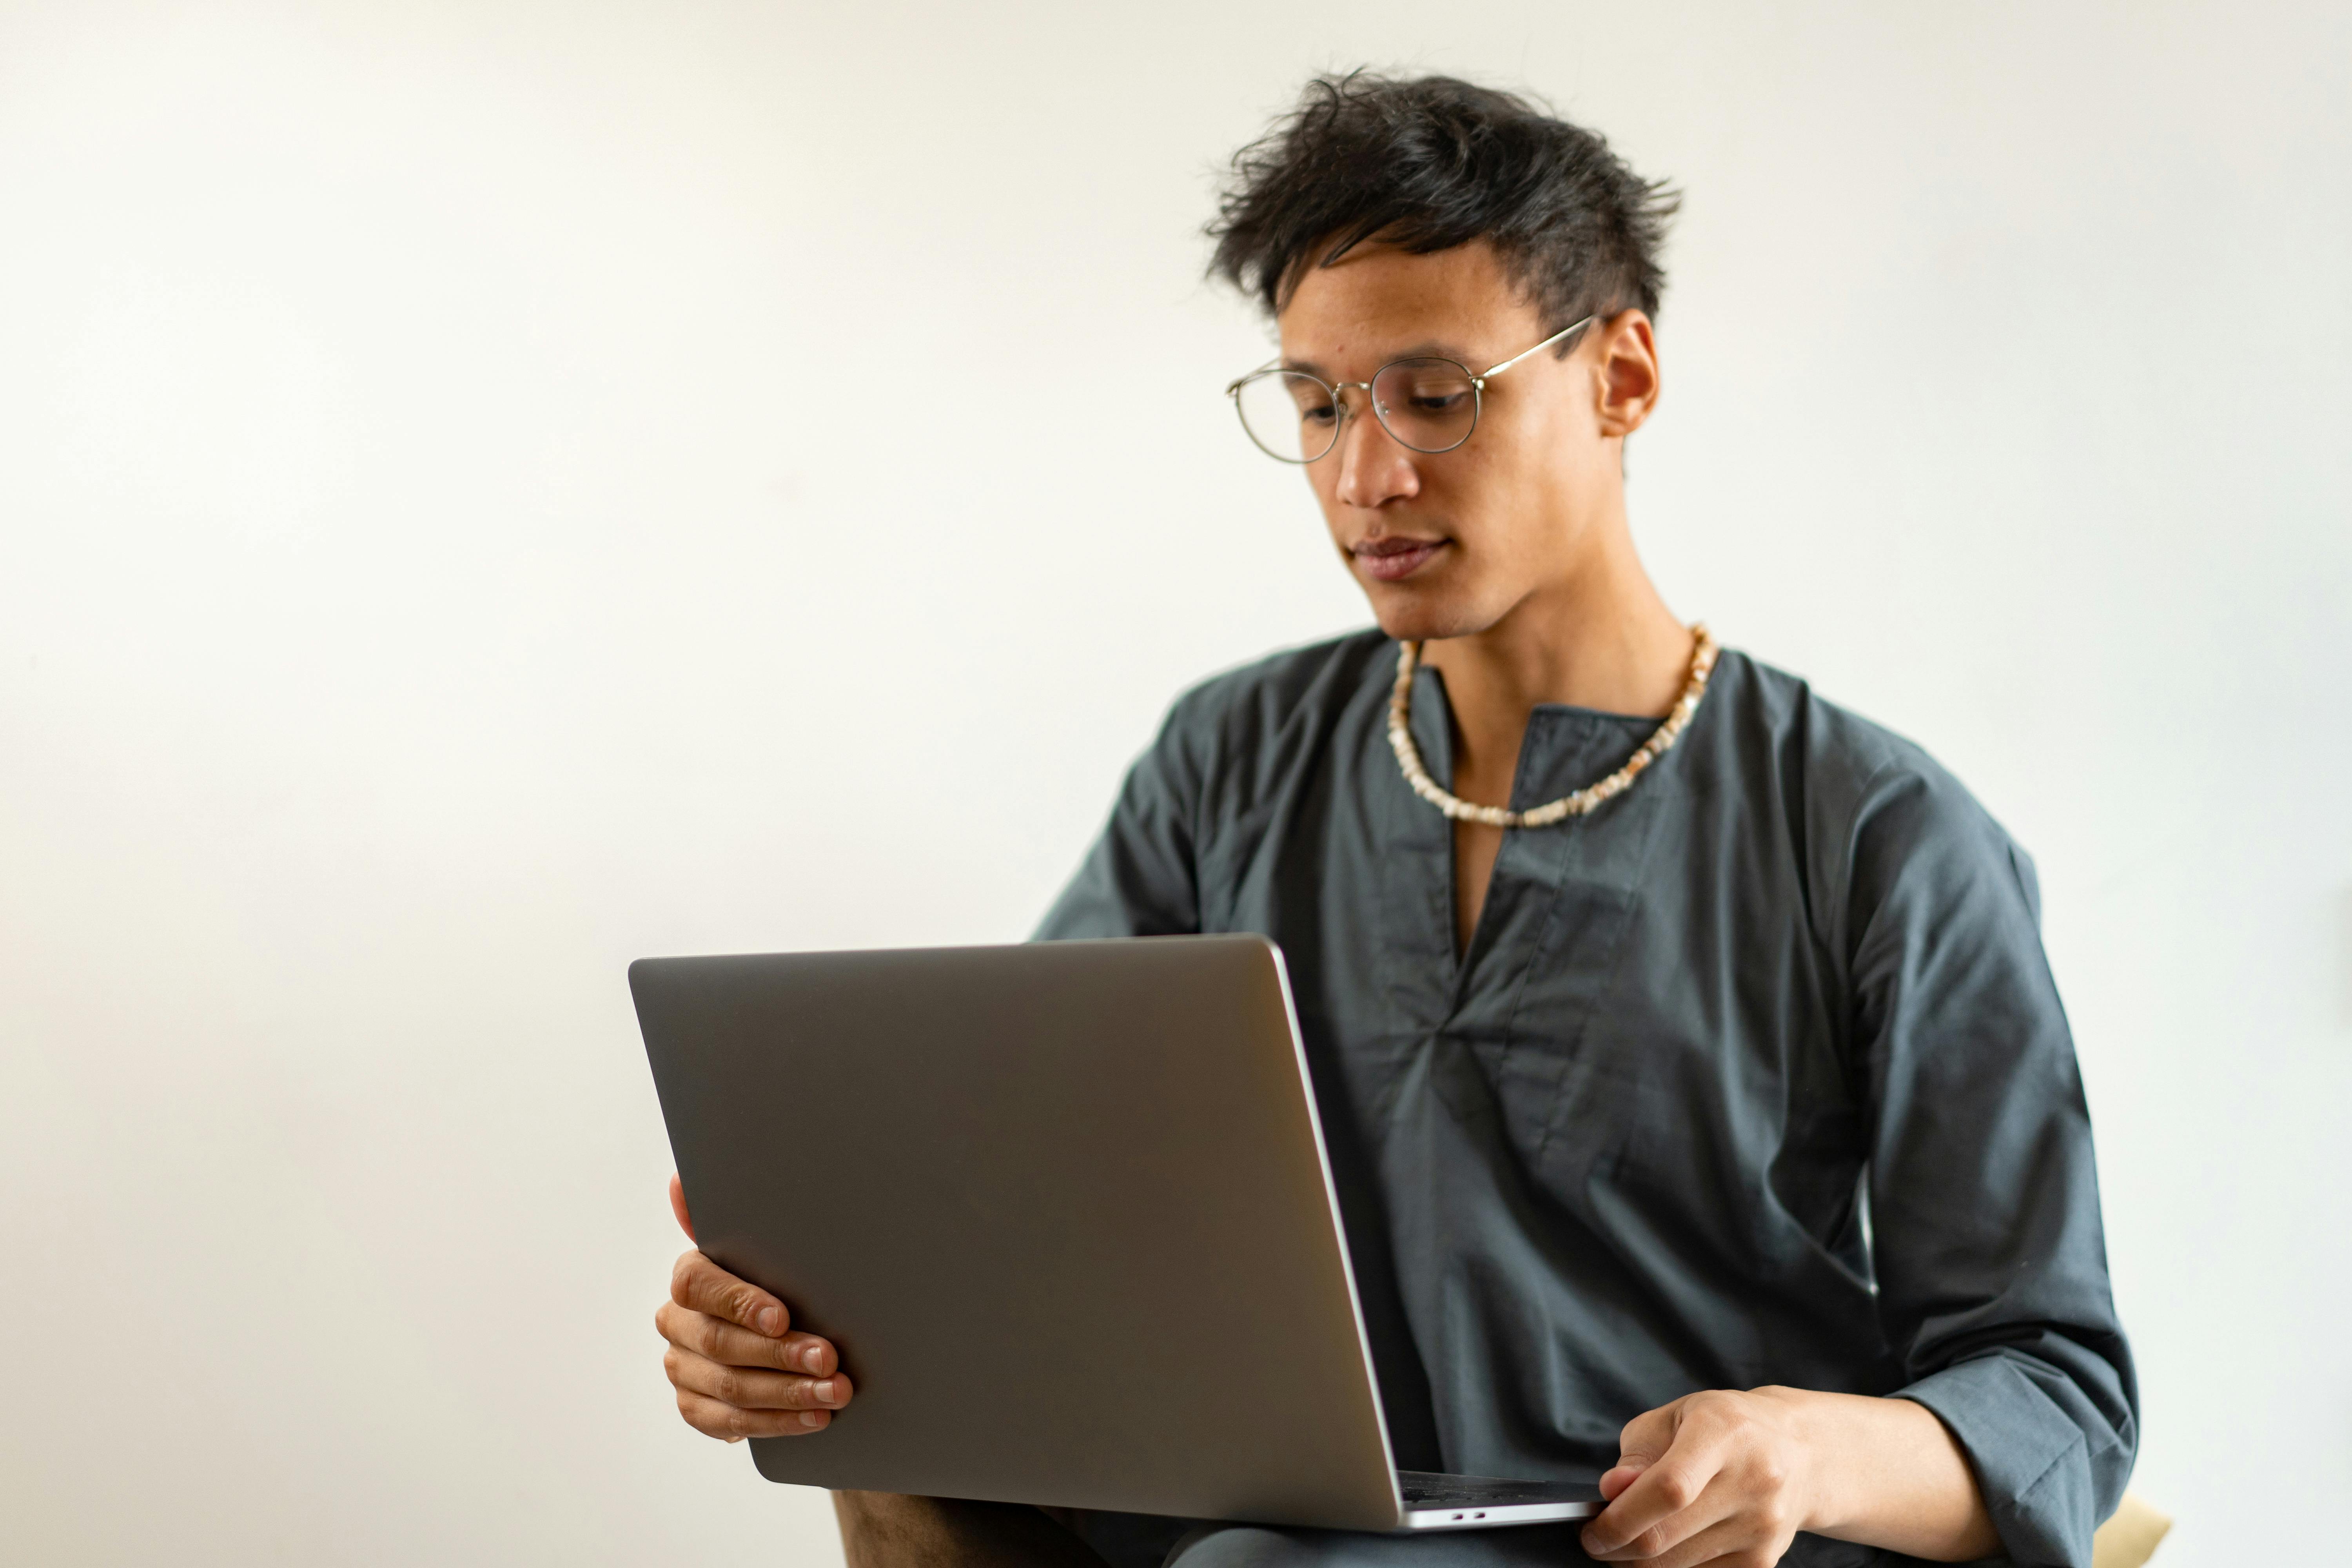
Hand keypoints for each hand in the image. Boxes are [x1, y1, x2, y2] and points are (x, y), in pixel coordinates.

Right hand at [655, 1173, 853, 1440]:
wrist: (776, 1324)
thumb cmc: (776, 1275)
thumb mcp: (764, 1243)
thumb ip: (727, 1216)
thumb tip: (682, 1180)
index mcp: (689, 1277)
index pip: (699, 1287)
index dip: (739, 1303)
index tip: (782, 1316)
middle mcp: (677, 1323)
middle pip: (722, 1345)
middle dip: (781, 1356)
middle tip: (829, 1360)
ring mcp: (682, 1369)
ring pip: (730, 1389)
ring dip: (787, 1395)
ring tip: (834, 1394)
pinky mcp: (695, 1406)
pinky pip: (730, 1422)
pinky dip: (776, 1423)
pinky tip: (813, 1419)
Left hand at [1578, 1389, 1815, 1567]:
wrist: (1799, 1452)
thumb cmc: (1723, 1427)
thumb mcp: (1675, 1418)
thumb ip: (1637, 1455)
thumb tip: (1612, 1491)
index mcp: (1723, 1432)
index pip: (1669, 1488)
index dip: (1622, 1517)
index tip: (1592, 1530)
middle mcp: (1752, 1480)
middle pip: (1668, 1536)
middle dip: (1618, 1547)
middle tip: (1596, 1543)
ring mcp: (1763, 1525)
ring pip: (1679, 1565)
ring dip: (1639, 1562)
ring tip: (1627, 1541)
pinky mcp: (1765, 1560)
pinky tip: (1666, 1548)